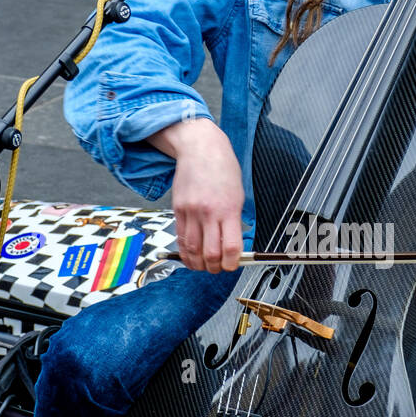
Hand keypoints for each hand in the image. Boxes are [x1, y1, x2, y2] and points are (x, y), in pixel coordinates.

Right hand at [149, 118, 244, 272]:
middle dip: (214, 268)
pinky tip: (190, 257)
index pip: (230, 247)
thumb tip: (232, 246)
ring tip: (203, 266)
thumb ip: (234, 220)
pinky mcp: (178, 209)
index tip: (232, 265)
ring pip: (192, 249)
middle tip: (217, 268)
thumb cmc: (222, 169)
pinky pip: (180, 237)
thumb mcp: (237, 194)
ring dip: (198, 264)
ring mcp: (191, 211)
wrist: (199, 148)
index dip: (231, 263)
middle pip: (210, 253)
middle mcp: (209, 212)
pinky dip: (185, 252)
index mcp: (228, 209)